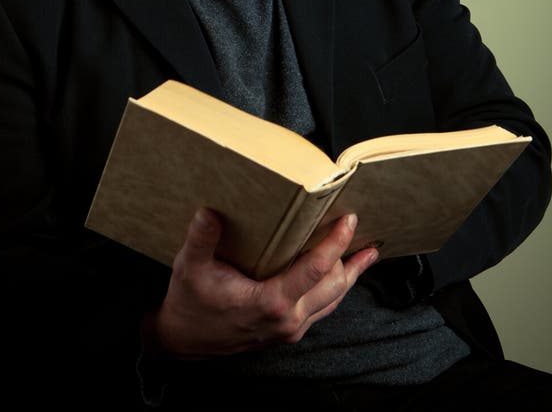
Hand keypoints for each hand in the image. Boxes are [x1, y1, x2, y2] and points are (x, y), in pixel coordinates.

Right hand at [143, 208, 377, 358]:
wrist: (184, 340)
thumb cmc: (190, 302)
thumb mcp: (190, 267)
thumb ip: (202, 238)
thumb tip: (209, 211)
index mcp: (271, 302)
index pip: (316, 269)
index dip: (336, 243)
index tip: (348, 219)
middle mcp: (288, 319)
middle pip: (335, 284)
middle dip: (348, 255)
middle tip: (355, 224)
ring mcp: (290, 328)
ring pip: (333, 299)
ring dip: (350, 274)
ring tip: (367, 251)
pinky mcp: (288, 330)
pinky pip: (323, 308)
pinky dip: (337, 289)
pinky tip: (342, 274)